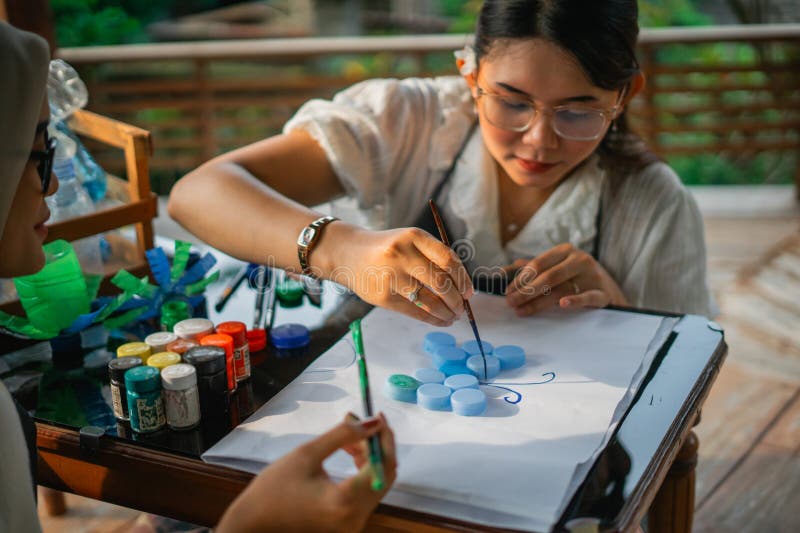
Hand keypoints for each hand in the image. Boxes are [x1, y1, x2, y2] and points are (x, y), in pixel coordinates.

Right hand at [216, 413, 396, 532]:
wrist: (255, 520)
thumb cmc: (275, 487)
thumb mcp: (308, 453)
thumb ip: (344, 435)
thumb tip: (374, 421)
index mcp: (344, 501)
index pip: (381, 464)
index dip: (383, 437)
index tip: (377, 415)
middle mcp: (354, 517)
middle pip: (384, 473)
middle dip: (377, 444)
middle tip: (365, 420)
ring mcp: (353, 523)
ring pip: (377, 480)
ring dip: (370, 454)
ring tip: (349, 434)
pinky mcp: (349, 521)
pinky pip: (367, 489)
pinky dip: (364, 468)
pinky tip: (349, 451)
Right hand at [320, 225, 473, 326]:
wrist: (349, 254)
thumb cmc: (388, 250)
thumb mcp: (410, 242)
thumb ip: (434, 258)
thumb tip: (463, 289)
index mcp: (414, 236)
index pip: (448, 259)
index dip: (463, 279)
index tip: (469, 292)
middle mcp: (402, 254)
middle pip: (441, 282)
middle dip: (457, 300)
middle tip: (462, 308)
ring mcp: (391, 276)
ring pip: (429, 300)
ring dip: (447, 313)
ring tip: (453, 316)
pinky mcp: (383, 296)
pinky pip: (415, 312)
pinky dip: (432, 319)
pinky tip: (440, 320)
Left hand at [504, 243, 627, 316]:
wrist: (608, 289)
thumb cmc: (574, 277)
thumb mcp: (555, 267)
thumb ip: (530, 268)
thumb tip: (502, 272)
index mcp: (565, 251)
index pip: (538, 264)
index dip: (520, 279)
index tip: (506, 291)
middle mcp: (579, 260)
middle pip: (548, 277)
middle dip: (526, 291)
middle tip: (510, 302)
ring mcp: (592, 276)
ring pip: (562, 289)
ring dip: (538, 302)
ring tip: (521, 310)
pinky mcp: (602, 293)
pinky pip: (587, 297)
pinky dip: (575, 300)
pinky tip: (563, 305)